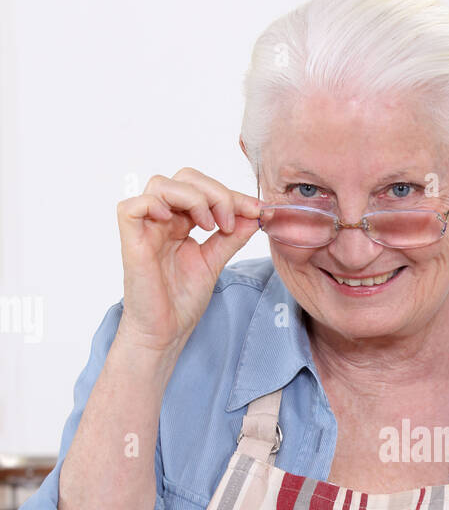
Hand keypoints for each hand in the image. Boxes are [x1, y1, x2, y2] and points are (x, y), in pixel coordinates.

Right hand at [115, 167, 261, 352]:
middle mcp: (161, 219)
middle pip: (184, 178)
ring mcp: (145, 227)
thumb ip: (232, 237)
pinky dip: (153, 205)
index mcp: (180, 221)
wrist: (166, 330)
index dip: (231, 194)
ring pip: (161, 185)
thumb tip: (254, 214)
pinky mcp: (130, 240)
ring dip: (193, 198)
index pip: (203, 189)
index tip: (256, 211)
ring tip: (208, 226)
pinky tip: (172, 221)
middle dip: (215, 192)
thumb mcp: (215, 261)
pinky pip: (132, 206)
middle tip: (229, 221)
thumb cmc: (182, 300)